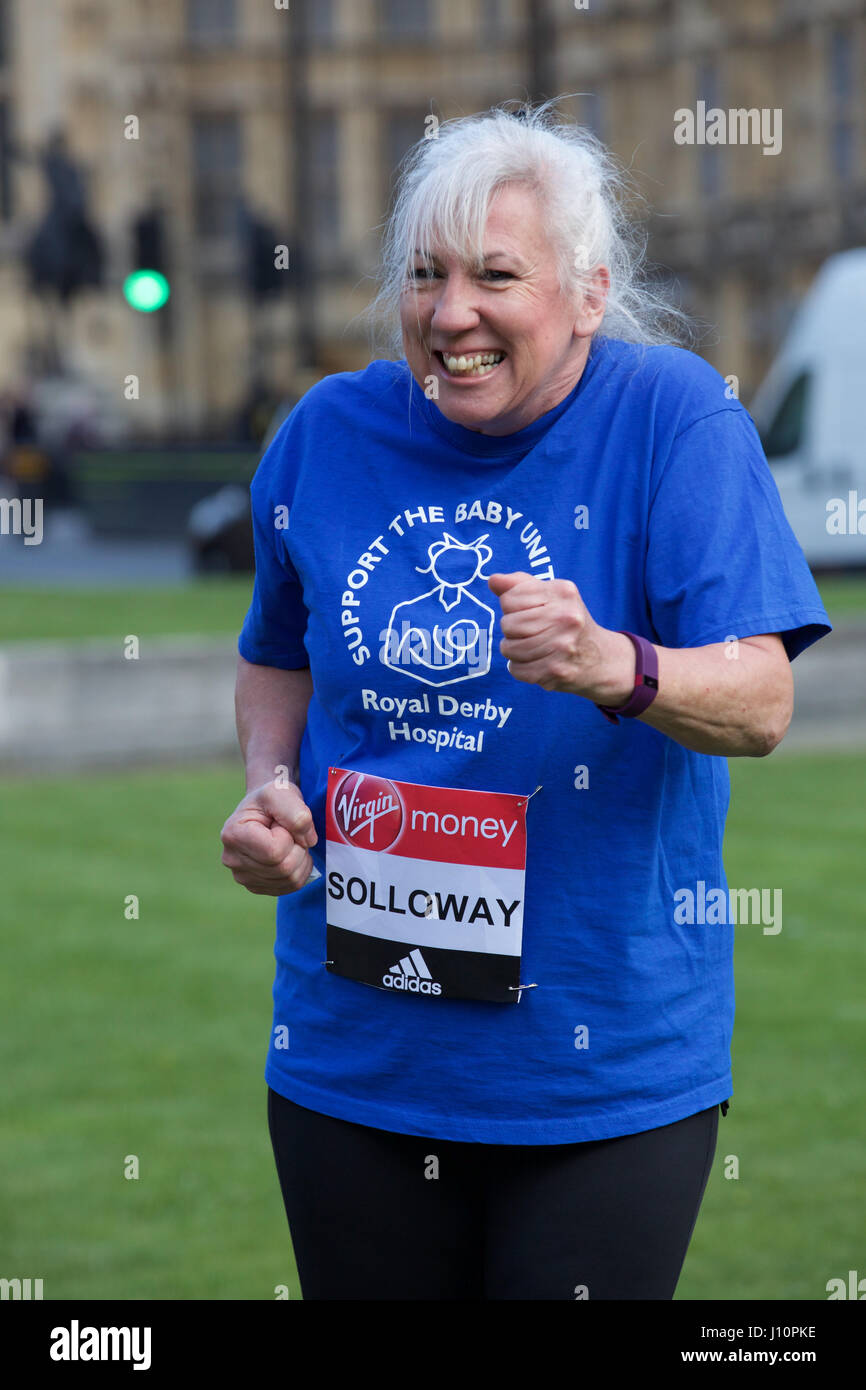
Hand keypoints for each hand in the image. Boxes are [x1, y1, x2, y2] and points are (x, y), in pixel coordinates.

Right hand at [220, 780, 317, 895]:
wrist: (267, 807)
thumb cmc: (272, 797)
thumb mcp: (283, 792)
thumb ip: (297, 813)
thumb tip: (307, 842)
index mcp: (233, 835)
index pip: (274, 852)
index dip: (289, 836)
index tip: (280, 822)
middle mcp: (232, 860)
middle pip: (284, 868)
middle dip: (297, 847)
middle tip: (288, 832)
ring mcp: (243, 877)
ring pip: (290, 879)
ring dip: (301, 858)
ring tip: (289, 841)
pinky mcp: (257, 886)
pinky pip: (291, 886)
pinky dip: (300, 870)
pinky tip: (291, 854)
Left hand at [487, 571, 633, 702]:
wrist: (600, 659)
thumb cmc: (568, 622)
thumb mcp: (551, 595)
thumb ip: (520, 585)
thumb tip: (493, 580)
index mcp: (563, 592)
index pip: (509, 598)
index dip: (511, 607)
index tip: (529, 612)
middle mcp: (566, 617)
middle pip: (507, 624)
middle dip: (512, 630)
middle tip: (532, 633)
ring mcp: (562, 646)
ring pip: (508, 648)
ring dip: (514, 650)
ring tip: (532, 648)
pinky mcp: (556, 672)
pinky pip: (516, 669)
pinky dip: (520, 667)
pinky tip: (537, 662)